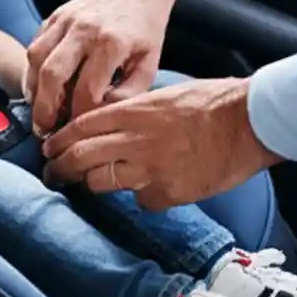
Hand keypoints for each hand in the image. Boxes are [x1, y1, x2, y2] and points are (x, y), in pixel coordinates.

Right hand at [25, 0, 172, 134]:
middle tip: (45, 132)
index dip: (79, 118)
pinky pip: (34, 45)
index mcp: (111, 44)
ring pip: (36, 59)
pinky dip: (32, 70)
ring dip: (33, 91)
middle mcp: (83, 30)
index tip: (77, 132)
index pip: (86, 92)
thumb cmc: (145, 31)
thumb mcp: (148, 64)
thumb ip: (127, 94)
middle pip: (52, 75)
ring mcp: (65, 20)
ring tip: (39, 113)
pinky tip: (38, 89)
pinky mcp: (54, 16)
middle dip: (45, 109)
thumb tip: (99, 115)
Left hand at [40, 78, 283, 210]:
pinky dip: (143, 196)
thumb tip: (113, 125)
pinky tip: (154, 187)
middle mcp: (135, 140)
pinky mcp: (166, 192)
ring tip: (95, 183)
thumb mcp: (164, 95)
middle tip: (52, 174)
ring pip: (102, 182)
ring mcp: (149, 168)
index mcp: (134, 111)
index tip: (49, 148)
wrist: (247, 122)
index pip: (82, 126)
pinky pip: (142, 201)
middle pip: (81, 157)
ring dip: (96, 184)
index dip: (60, 139)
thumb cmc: (213, 102)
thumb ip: (135, 112)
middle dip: (60, 168)